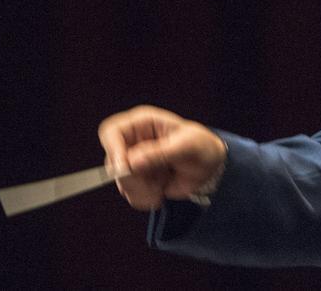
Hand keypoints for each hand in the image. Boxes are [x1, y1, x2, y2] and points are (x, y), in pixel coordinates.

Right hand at [97, 105, 227, 209]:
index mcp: (142, 123)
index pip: (111, 132)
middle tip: (156, 183)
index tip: (124, 168)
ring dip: (142, 190)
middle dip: (133, 178)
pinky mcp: (138, 180)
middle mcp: (132, 141)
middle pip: (113, 163)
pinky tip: (161, 191)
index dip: (113, 150)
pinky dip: (145, 198)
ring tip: (163, 183)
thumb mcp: (187, 146)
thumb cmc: (200, 146)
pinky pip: (130, 195)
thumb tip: (132, 162)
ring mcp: (132, 162)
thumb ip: (160, 152)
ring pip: (121, 183)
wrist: (209, 166)